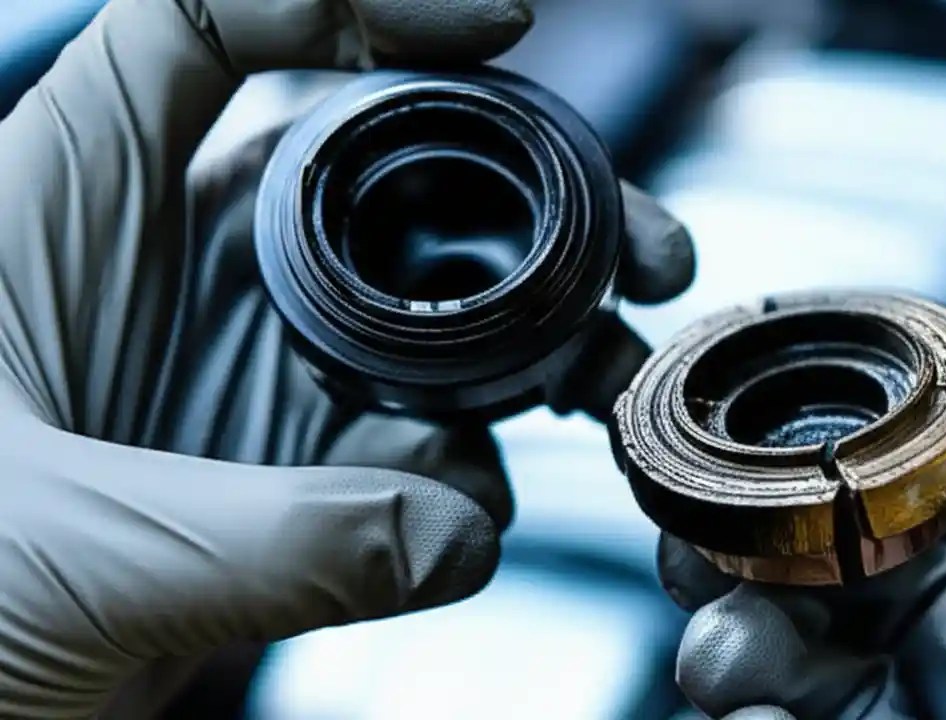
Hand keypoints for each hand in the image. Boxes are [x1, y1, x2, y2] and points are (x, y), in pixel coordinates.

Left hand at [0, 1, 692, 716]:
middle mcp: (188, 274)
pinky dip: (459, 494)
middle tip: (641, 253)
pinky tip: (457, 535)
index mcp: (83, 204)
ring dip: (536, 356)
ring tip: (604, 395)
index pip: (217, 23)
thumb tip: (455, 531)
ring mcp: (249, 379)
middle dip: (533, 203)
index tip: (502, 30)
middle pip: (391, 178)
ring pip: (431, 324)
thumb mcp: (62, 540)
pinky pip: (411, 458)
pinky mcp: (284, 483)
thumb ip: (271, 535)